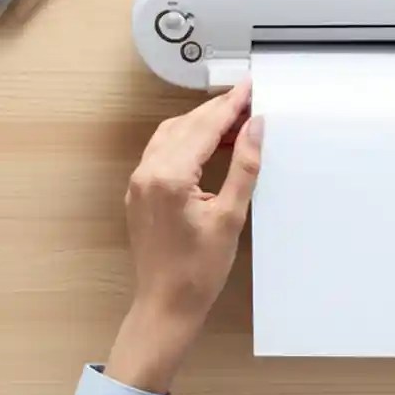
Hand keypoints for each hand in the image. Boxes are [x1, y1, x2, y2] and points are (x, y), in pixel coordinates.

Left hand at [105, 81, 262, 393]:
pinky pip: (162, 151)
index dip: (231, 105)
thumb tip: (255, 128)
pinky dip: (187, 140)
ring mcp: (139, 181)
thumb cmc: (197, 271)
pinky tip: (210, 145)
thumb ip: (244, 166)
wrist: (165, 305)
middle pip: (187, 125)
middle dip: (218, 111)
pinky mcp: (139, 191)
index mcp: (168, 177)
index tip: (250, 88)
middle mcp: (147, 172)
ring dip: (202, 123)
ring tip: (236, 121)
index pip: (205, 127)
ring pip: (172, 134)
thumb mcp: (230, 216)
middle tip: (249, 101)